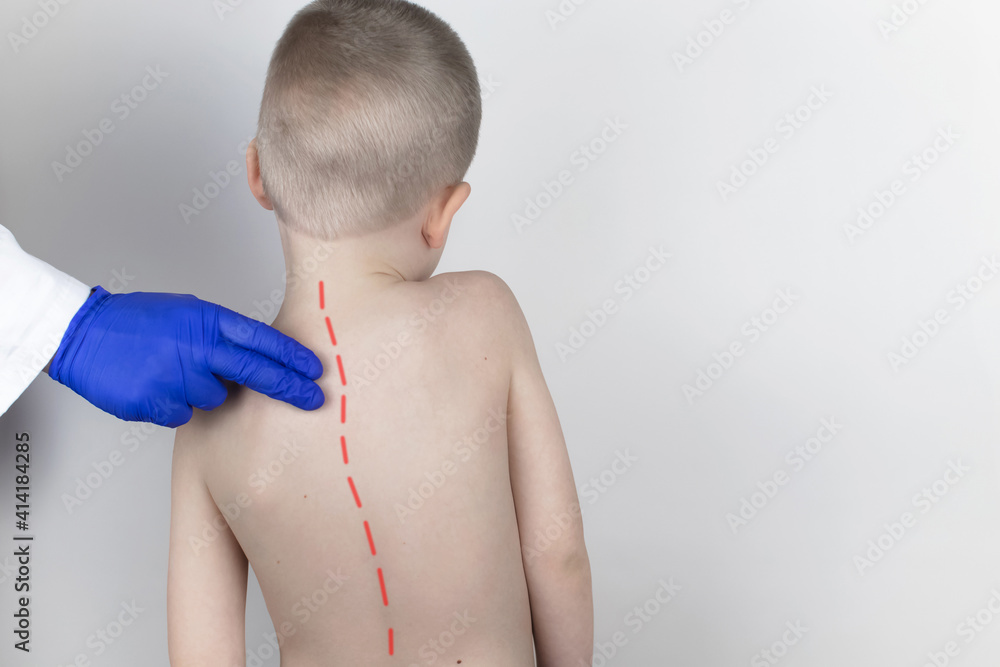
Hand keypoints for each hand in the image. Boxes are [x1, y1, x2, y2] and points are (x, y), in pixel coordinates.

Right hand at [48, 286, 324, 426]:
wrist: (84, 334)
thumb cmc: (140, 322)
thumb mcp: (188, 313)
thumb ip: (223, 334)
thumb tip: (262, 356)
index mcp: (207, 321)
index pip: (262, 340)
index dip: (292, 357)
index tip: (315, 370)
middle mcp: (197, 348)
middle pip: (256, 372)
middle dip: (290, 387)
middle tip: (315, 398)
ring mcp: (177, 376)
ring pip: (216, 399)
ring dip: (205, 392)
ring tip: (175, 372)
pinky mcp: (157, 402)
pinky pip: (185, 414)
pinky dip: (176, 405)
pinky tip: (156, 386)